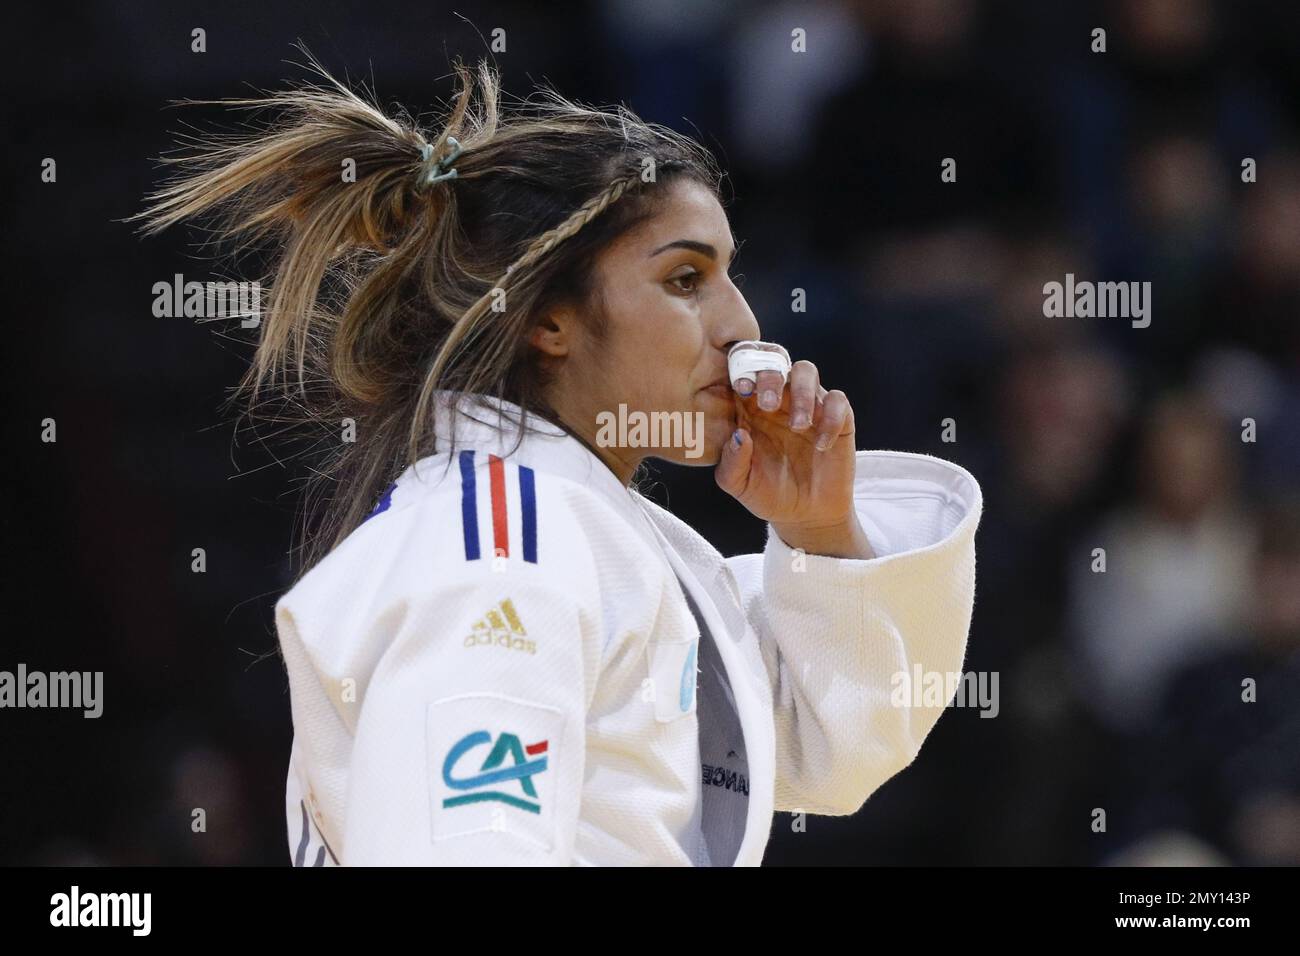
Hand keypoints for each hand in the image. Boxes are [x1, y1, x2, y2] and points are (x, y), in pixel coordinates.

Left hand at [715, 351, 873, 558]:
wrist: (805, 515)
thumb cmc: (766, 494)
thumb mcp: (739, 485)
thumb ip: (732, 463)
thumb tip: (740, 436)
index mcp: (747, 407)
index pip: (742, 370)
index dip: (740, 368)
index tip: (740, 386)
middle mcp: (777, 399)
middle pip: (773, 362)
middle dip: (770, 375)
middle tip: (767, 404)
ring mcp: (807, 405)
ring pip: (805, 371)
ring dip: (801, 393)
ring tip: (799, 426)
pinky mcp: (837, 417)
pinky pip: (837, 400)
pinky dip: (830, 417)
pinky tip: (821, 445)